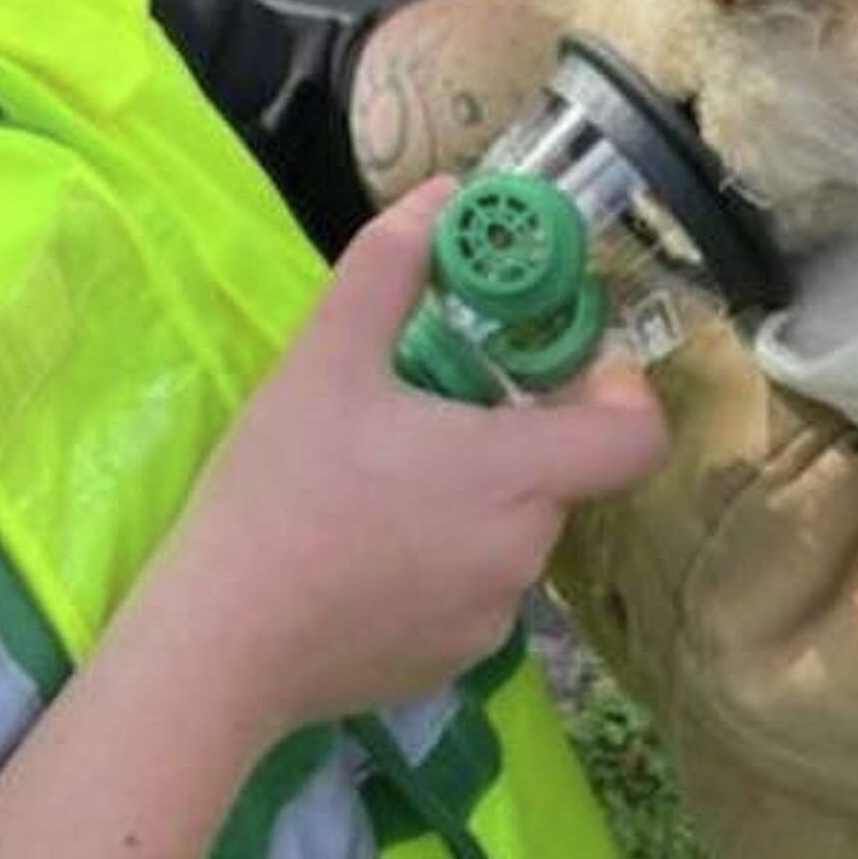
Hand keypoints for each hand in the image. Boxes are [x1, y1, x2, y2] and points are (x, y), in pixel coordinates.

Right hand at [149, 180, 666, 737]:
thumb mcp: (326, 356)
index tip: (557, 363)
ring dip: (469, 494)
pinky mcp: (450, 662)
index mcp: (515, 472)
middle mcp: (524, 552)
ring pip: (508, 531)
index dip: (617, 391)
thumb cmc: (283, 487)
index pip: (636, 438)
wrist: (221, 644)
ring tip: (374, 475)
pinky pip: (470, 589)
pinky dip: (436, 558)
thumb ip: (390, 265)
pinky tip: (358, 546)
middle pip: (558, 475)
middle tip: (427, 402)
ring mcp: (491, 619)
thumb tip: (444, 196)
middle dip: (510, 431)